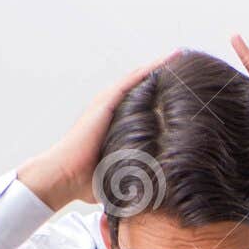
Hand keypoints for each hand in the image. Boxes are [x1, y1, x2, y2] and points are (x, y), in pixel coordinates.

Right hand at [16, 50, 180, 211]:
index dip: (161, 93)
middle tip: (185, 62)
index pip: (143, 103)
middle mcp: (111, 109)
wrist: (64, 177)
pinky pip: (131, 82)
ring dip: (159, 66)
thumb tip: (153, 194)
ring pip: (138, 78)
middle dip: (163, 74)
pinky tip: (165, 62)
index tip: (181, 87)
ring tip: (180, 54)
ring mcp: (106, 103)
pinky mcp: (105, 103)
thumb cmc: (85, 182)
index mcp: (115, 124)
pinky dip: (148, 70)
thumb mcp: (118, 176)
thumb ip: (134, 177)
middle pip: (142, 85)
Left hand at [231, 33, 248, 205]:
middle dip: (229, 87)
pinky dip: (248, 57)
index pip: (246, 120)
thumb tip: (238, 192)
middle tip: (207, 72)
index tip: (214, 105)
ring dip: (239, 63)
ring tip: (219, 46)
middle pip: (247, 99)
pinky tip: (235, 40)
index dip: (231, 111)